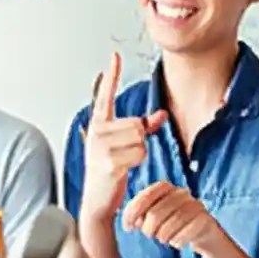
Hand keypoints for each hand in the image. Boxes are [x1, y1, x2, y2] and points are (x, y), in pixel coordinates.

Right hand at [78, 52, 167, 224]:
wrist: (97, 201)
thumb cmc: (109, 172)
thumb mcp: (124, 147)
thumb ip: (143, 128)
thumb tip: (162, 114)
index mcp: (98, 125)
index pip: (105, 95)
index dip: (111, 75)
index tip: (115, 56)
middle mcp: (97, 132)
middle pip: (137, 123)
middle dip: (140, 139)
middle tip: (125, 154)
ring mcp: (101, 146)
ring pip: (140, 137)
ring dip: (140, 152)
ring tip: (124, 163)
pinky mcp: (109, 161)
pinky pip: (139, 152)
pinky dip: (138, 162)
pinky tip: (124, 170)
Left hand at [120, 181, 226, 255]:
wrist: (200, 232)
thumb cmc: (170, 223)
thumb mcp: (151, 218)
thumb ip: (138, 216)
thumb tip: (129, 223)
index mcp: (166, 187)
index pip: (146, 196)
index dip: (133, 212)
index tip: (127, 228)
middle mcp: (181, 193)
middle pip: (157, 213)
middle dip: (148, 229)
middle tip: (150, 235)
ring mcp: (195, 205)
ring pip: (173, 222)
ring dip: (163, 236)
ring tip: (163, 239)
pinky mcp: (206, 219)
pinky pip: (188, 231)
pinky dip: (179, 240)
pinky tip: (176, 243)